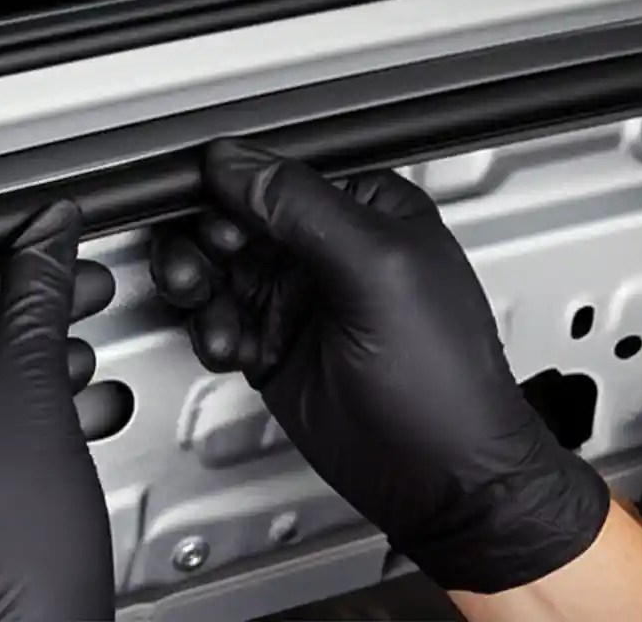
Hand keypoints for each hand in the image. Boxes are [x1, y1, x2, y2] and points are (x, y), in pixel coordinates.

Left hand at [0, 201, 116, 620]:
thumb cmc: (5, 560)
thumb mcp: (30, 396)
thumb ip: (36, 303)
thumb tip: (45, 244)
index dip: (15, 273)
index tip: (56, 260)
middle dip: (29, 339)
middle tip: (81, 319)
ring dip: (26, 396)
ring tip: (85, 390)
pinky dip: (4, 454)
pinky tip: (60, 450)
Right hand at [150, 139, 608, 592]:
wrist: (442, 480)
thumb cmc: (443, 379)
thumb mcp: (375, 271)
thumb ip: (303, 208)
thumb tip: (238, 162)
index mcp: (363, 209)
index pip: (277, 172)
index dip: (232, 190)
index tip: (213, 217)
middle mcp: (324, 247)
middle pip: (232, 217)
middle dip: (204, 241)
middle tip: (201, 269)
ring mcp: (297, 298)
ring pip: (216, 268)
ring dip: (199, 286)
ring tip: (208, 310)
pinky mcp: (273, 347)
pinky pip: (217, 320)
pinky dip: (211, 331)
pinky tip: (231, 348)